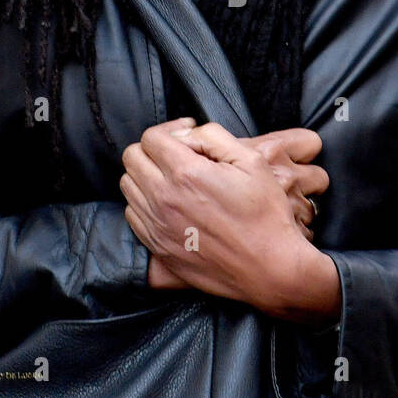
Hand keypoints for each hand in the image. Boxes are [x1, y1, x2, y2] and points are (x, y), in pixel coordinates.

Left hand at [120, 118, 336, 320]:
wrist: (268, 268)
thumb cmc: (265, 215)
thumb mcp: (251, 161)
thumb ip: (213, 137)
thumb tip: (187, 133)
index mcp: (186, 173)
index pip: (150, 137)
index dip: (169, 129)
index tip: (187, 136)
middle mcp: (164, 198)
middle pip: (132, 158)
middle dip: (153, 149)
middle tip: (177, 155)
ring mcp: (157, 225)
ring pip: (129, 186)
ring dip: (146, 175)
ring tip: (173, 179)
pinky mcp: (157, 246)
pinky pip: (134, 215)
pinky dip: (145, 204)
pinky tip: (171, 204)